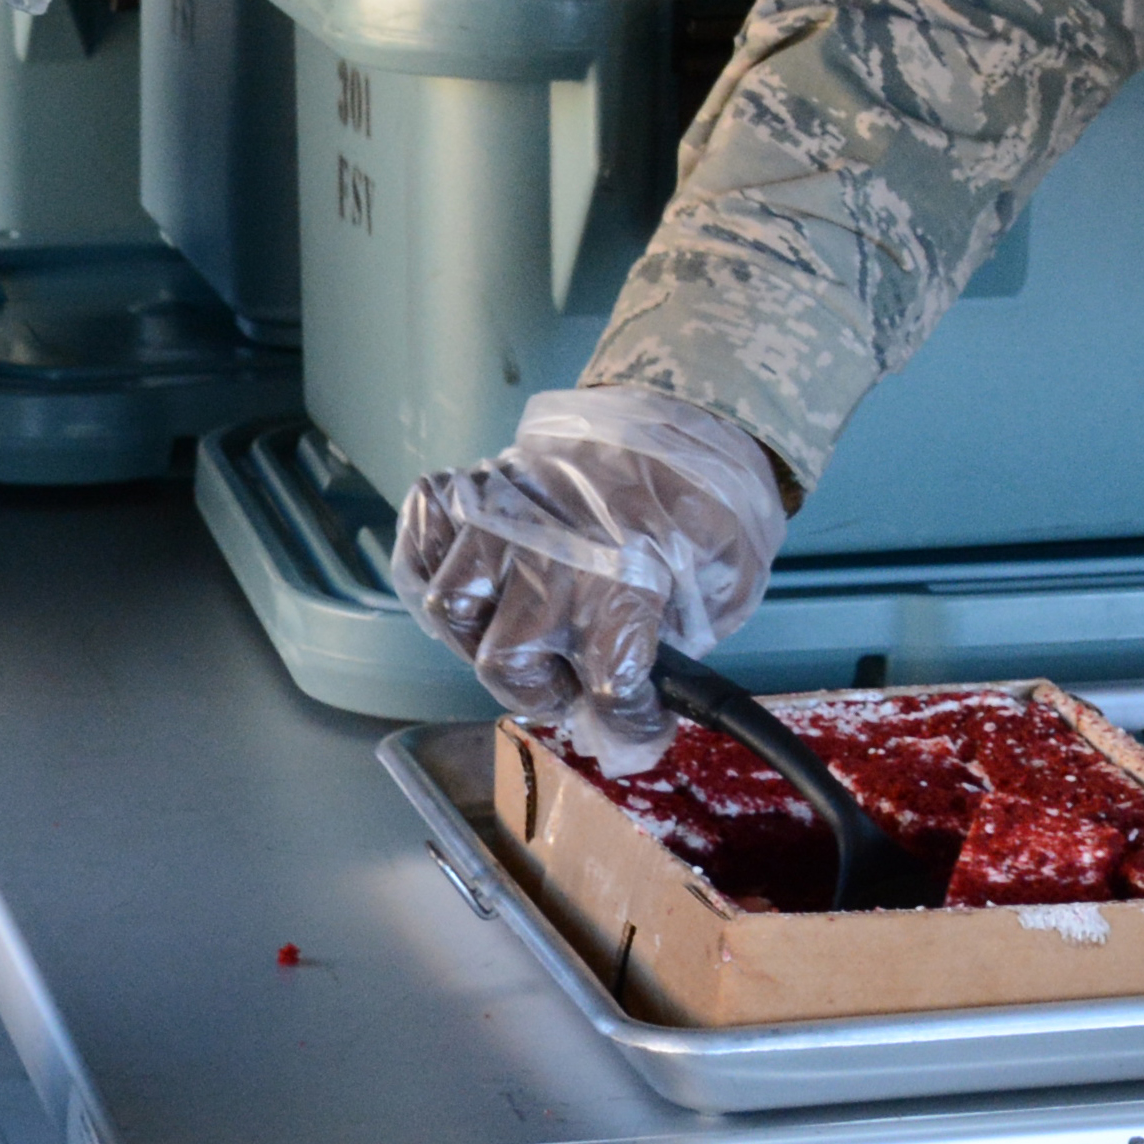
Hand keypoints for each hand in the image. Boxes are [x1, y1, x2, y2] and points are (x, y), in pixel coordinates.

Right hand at [390, 384, 789, 771]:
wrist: (677, 412)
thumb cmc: (699, 504)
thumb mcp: (720, 580)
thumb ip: (674, 648)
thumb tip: (628, 714)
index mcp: (626, 578)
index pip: (610, 689)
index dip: (629, 729)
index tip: (637, 731)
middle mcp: (549, 553)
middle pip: (508, 665)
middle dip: (544, 691)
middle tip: (571, 680)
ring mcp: (498, 516)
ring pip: (450, 608)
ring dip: (482, 634)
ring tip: (520, 629)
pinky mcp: (468, 487)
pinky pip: (422, 540)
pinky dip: (434, 566)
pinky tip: (476, 580)